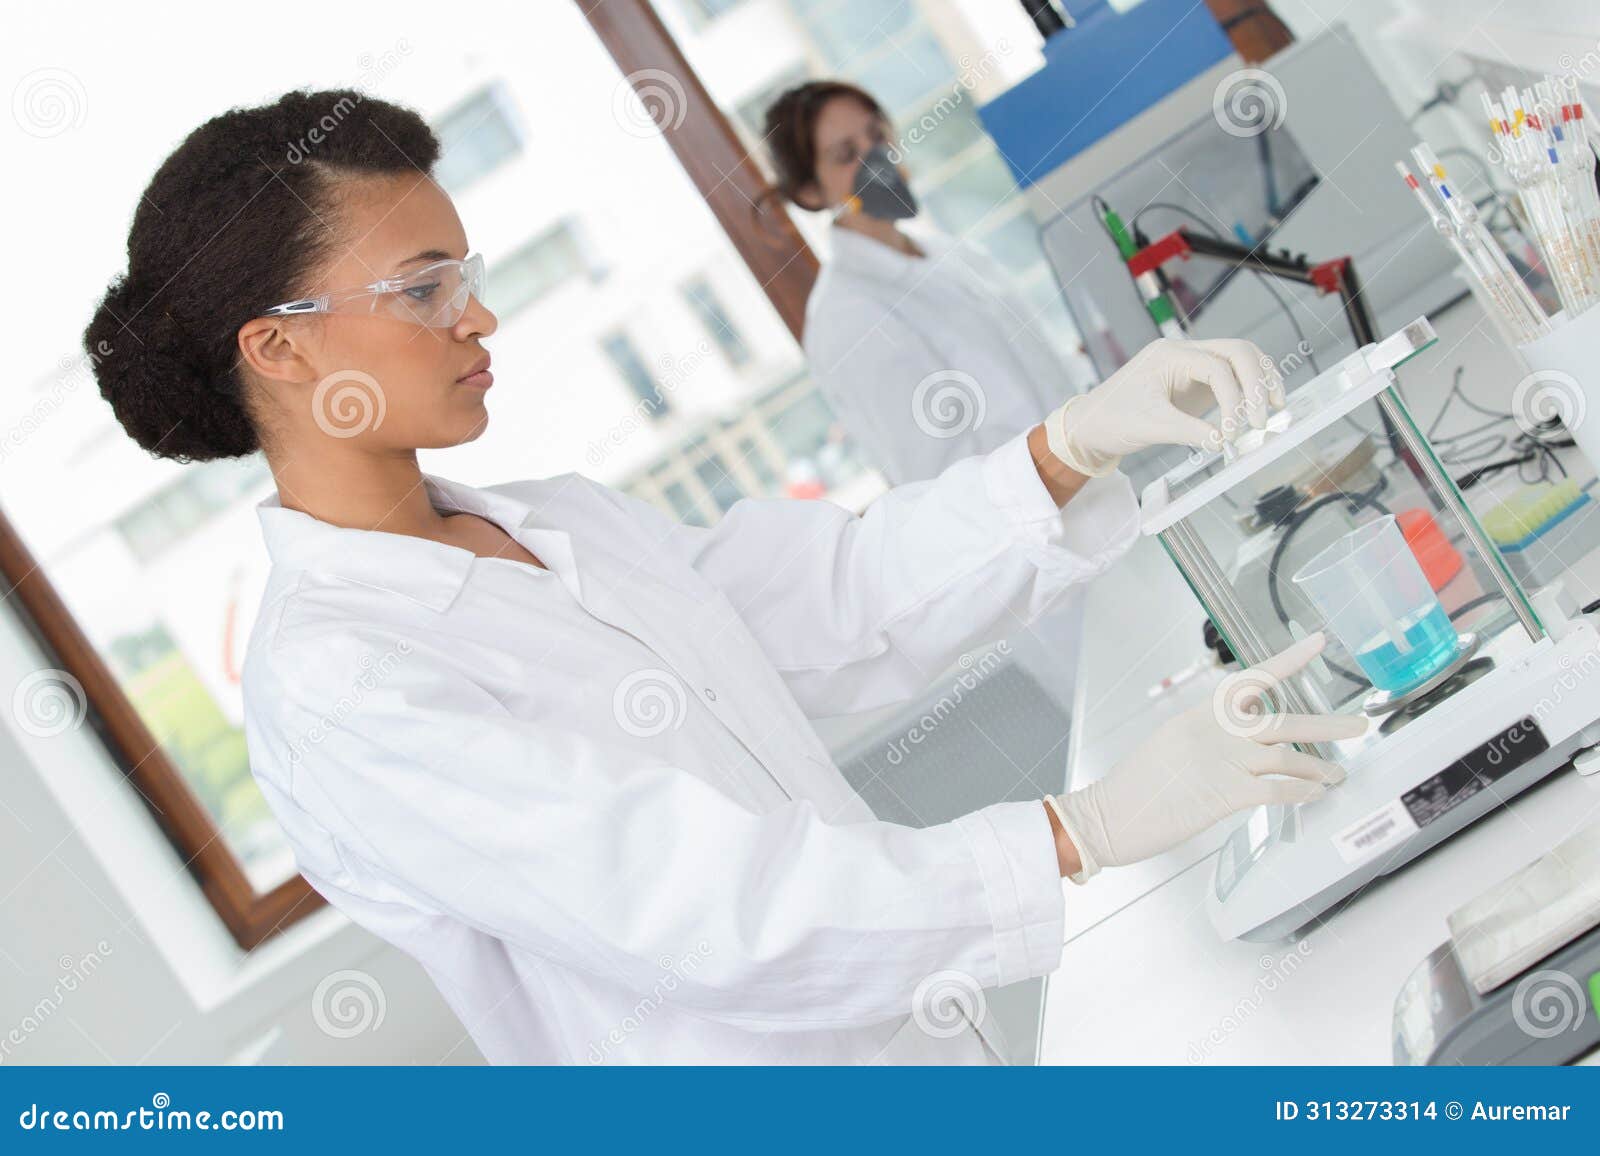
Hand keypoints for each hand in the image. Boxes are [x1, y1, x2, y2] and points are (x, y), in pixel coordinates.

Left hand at [1043, 337, 1286, 475]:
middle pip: (1238, 351)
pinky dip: (1250, 390)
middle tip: (1263, 418)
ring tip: (1275, 409)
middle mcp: (1184, 352)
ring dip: (1261, 381)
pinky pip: (1233, 377)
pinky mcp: (1197, 382)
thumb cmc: (1112, 420)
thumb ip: (1189, 432)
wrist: (1091, 425)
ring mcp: (1193, 365)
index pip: (1216, 366)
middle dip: (1257, 382)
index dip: (1233, 398)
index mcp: (1169, 355)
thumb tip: (1224, 442)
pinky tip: (1259, 410)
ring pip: (1240, 359)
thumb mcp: (1150, 427)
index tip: (1235, 430)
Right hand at [1045, 633, 1363, 881]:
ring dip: (1319, 768)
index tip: (1316, 645)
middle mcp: (1215, 732)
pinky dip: (1301, 792)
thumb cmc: (1132, 789)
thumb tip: (1236, 744)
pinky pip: (1278, 790)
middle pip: (1284, 720)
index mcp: (1199, 716)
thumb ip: (1205, 739)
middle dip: (1328, 724)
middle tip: (1360, 724)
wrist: (1106, 816)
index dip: (1287, 661)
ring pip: (1289, 756)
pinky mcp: (1226, 794)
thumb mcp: (1168, 746)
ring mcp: (1222, 762)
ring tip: (1336, 776)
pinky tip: (1312, 795)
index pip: (1250, 679)